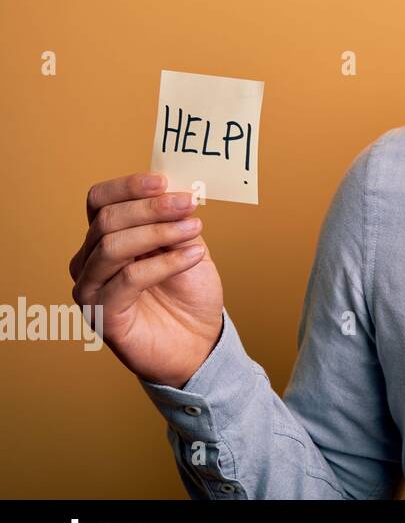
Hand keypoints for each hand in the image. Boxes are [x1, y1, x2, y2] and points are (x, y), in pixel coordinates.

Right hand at [69, 172, 224, 387]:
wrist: (198, 341)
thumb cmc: (188, 292)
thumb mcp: (186, 245)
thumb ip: (175, 220)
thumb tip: (176, 190)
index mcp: (103, 238)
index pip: (98, 201)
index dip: (127, 187)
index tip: (164, 181)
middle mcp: (88, 262)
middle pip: (107, 220)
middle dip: (151, 208)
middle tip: (189, 203)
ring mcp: (90, 290)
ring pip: (112, 246)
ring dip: (158, 231)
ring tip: (195, 227)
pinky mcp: (103, 315)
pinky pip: (128, 279)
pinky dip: (165, 263)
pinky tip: (194, 256)